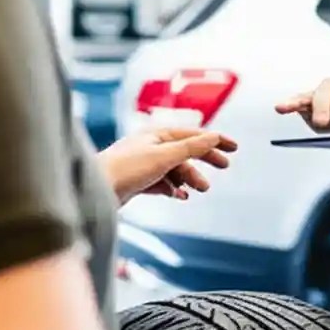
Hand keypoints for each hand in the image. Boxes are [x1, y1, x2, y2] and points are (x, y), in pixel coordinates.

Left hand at [98, 127, 237, 203]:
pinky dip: (174, 188)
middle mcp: (150, 146)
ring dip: (190, 178)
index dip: (215, 139)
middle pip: (186, 150)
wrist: (95, 189)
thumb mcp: (164, 156)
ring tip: (200, 189)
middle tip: (225, 166)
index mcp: (156, 134)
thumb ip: (191, 148)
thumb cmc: (125, 169)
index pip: (193, 133)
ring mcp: (144, 164)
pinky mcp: (138, 181)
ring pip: (175, 169)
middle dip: (205, 158)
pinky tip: (181, 196)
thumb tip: (213, 138)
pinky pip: (163, 183)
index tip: (234, 147)